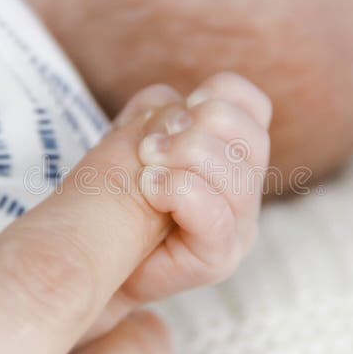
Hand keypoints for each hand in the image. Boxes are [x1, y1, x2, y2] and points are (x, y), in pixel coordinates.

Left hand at [117, 72, 271, 300]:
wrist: (97, 258)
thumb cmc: (118, 196)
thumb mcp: (134, 138)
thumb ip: (156, 112)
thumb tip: (175, 100)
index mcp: (234, 156)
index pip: (255, 108)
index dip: (224, 94)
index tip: (184, 103)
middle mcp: (246, 192)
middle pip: (254, 139)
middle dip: (199, 129)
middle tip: (152, 143)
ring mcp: (239, 230)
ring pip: (238, 177)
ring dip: (186, 157)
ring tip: (146, 163)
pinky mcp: (221, 259)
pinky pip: (215, 215)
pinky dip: (179, 190)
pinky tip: (150, 188)